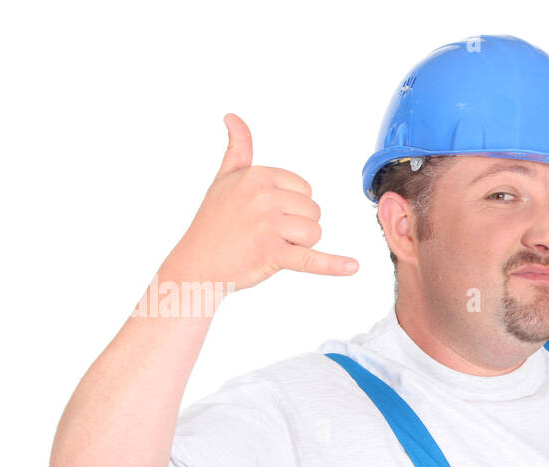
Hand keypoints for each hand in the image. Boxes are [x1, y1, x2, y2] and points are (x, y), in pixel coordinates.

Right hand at [162, 114, 358, 291]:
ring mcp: (267, 224)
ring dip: (299, 245)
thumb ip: (237, 149)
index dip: (293, 208)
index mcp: (257, 176)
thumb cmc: (214, 223)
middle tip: (266, 234)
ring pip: (314, 233)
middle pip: (313, 212)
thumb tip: (233, 117)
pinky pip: (310, 258)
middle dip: (297, 227)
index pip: (305, 191)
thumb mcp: (224, 179)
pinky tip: (352, 267)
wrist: (196, 264)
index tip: (266, 215)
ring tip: (270, 247)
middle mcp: (262, 196)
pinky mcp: (271, 253)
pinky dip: (332, 265)